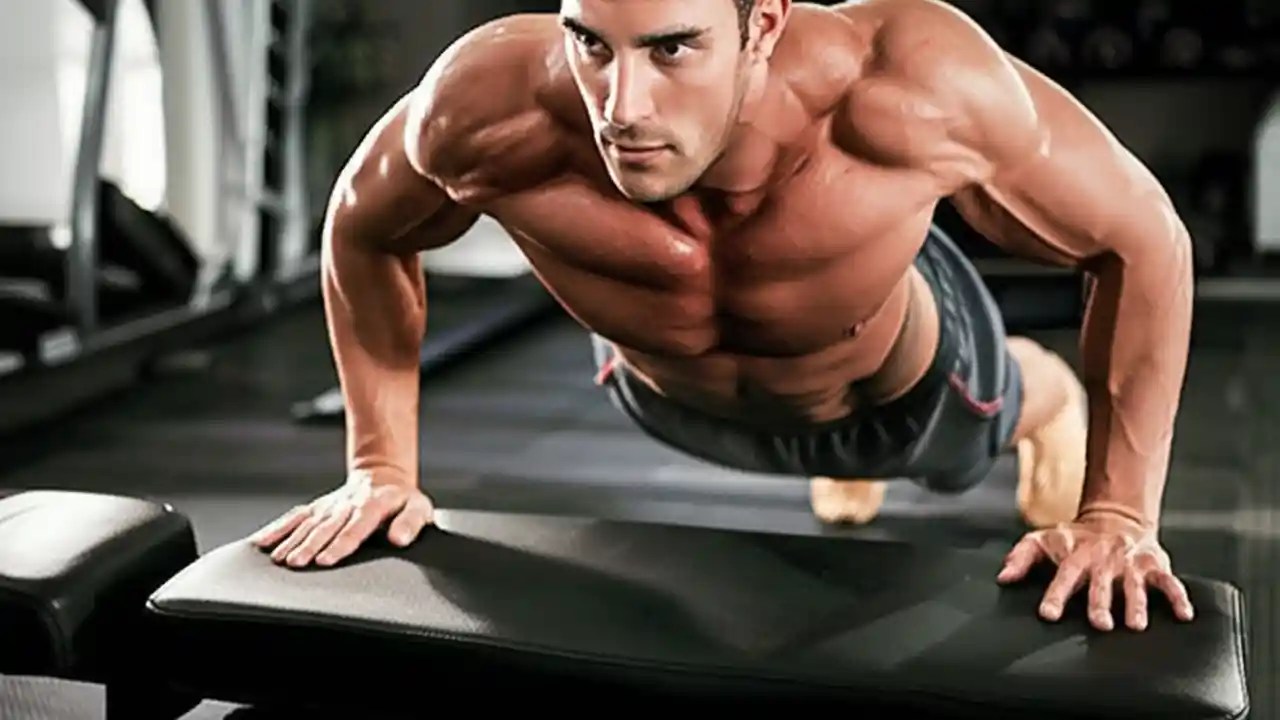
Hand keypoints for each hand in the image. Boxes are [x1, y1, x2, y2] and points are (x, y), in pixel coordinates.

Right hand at [250, 470, 433, 568]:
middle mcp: (348, 505)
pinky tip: (262, 541)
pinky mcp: (318, 508)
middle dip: (310, 545)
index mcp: (374, 506)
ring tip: (279, 558)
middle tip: (296, 563)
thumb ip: (411, 523)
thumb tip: (400, 538)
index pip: (356, 527)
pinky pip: (295, 517)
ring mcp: (330, 506)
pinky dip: (277, 528)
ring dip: (292, 540)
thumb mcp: (419, 508)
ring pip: (308, 523)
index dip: (341, 543)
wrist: (384, 476)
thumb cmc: (403, 500)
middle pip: (327, 527)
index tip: (327, 558)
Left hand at [996, 513, 1194, 631]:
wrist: (1115, 518)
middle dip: (1100, 603)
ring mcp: (1131, 564)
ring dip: (1136, 604)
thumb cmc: (1075, 539)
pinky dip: (1178, 597)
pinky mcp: (1156, 566)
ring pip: (1135, 586)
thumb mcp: (1043, 540)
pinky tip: (1184, 615)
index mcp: (1076, 557)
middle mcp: (1104, 561)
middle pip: (1101, 584)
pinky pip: (1170, 582)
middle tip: (1100, 624)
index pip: (1063, 576)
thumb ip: (1021, 557)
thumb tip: (1003, 576)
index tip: (1048, 614)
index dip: (1055, 595)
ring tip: (1136, 624)